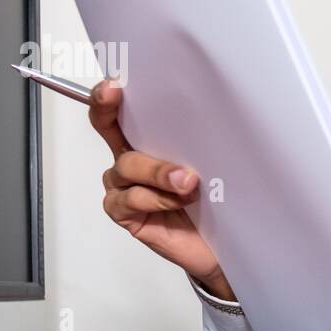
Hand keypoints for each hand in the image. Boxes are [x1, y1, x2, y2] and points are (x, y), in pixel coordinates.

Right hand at [89, 78, 235, 300]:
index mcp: (148, 141)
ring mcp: (125, 187)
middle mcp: (131, 160)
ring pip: (127, 166)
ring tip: (188, 182)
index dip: (109, 95)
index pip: (123, 111)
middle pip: (107, 128)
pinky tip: (178, 202)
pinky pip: (129, 199)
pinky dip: (155, 199)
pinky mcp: (126, 214)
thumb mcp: (210, 164)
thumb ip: (199, 142)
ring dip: (158, 171)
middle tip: (116, 94)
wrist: (222, 247)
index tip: (115, 84)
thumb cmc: (216, 202)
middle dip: (108, 108)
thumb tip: (208, 113)